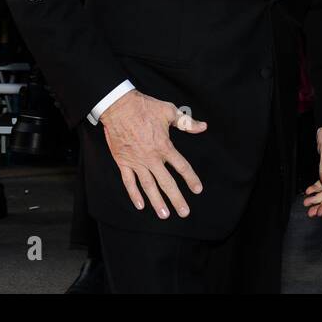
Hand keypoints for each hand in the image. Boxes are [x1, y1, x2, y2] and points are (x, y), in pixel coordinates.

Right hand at [99, 90, 206, 218]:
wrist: (118, 106)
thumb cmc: (144, 107)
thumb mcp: (169, 111)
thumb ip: (186, 122)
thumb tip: (203, 127)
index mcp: (164, 146)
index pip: (181, 166)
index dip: (191, 178)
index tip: (197, 190)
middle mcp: (151, 158)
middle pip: (166, 182)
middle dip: (176, 199)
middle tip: (184, 212)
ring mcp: (136, 161)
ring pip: (148, 186)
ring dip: (156, 201)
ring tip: (164, 214)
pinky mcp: (123, 161)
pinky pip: (128, 181)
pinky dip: (134, 194)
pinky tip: (140, 205)